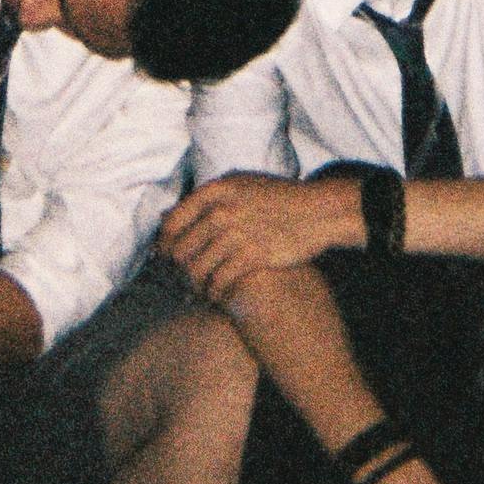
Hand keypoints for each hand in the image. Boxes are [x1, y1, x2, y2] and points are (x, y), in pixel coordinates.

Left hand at [158, 174, 362, 305]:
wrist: (318, 211)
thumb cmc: (280, 199)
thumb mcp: (244, 185)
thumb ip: (212, 198)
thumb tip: (173, 215)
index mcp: (217, 190)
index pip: (173, 221)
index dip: (164, 244)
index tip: (164, 258)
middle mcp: (222, 210)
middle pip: (182, 249)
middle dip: (177, 270)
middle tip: (180, 282)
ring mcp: (237, 233)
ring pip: (197, 269)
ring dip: (195, 286)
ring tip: (199, 292)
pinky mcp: (253, 255)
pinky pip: (220, 281)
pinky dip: (214, 293)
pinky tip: (218, 297)